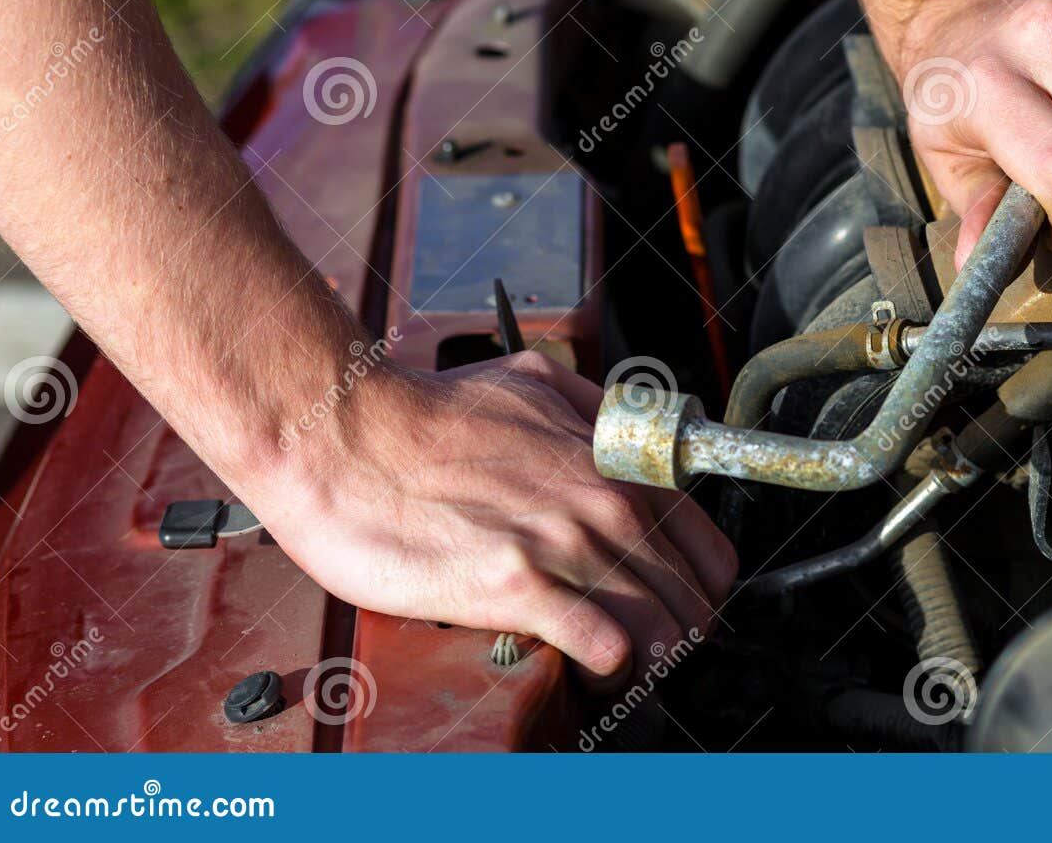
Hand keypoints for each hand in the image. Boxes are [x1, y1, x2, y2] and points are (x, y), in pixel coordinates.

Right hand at [238, 351, 736, 689]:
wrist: (342, 434)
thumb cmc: (423, 414)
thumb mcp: (530, 384)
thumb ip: (590, 409)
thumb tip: (622, 432)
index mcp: (617, 461)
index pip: (710, 553)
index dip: (696, 592)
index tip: (671, 608)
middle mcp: (607, 500)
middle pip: (692, 602)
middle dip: (675, 636)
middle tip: (642, 650)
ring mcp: (568, 543)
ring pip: (661, 631)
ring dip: (646, 661)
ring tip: (613, 667)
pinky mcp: (518, 586)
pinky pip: (606, 646)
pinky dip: (606, 667)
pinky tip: (582, 663)